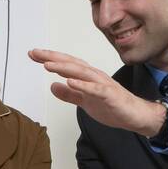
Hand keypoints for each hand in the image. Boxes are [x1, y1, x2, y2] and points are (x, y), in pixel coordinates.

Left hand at [28, 48, 162, 135]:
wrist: (134, 116)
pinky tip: (70, 82)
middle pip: (71, 63)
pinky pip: (95, 89)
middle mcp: (94, 76)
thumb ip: (69, 95)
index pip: (66, 64)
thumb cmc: (112, 106)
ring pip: (81, 72)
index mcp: (87, 77)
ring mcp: (102, 84)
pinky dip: (83, 85)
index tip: (33, 54)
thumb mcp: (84, 102)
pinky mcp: (110, 95)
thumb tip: (53, 87)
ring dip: (64, 67)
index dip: (49, 58)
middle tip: (35, 52)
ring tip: (47, 65)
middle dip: (52, 57)